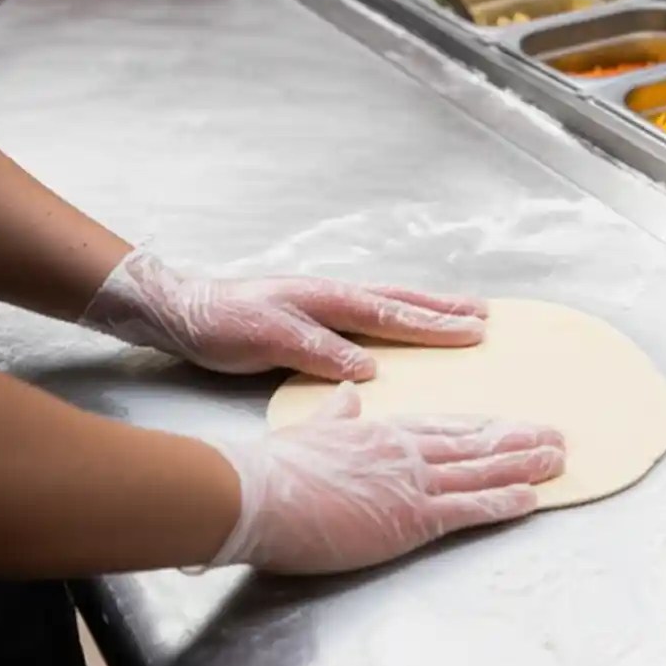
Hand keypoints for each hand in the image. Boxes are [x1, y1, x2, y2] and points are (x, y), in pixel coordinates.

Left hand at [80, 250, 486, 379]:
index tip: (474, 331)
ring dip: (427, 309)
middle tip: (485, 316)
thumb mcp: (268, 338)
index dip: (435, 325)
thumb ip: (319, 351)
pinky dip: (400, 317)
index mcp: (330, 300)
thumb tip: (368, 367)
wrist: (180, 312)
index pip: (393, 315)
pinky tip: (405, 327)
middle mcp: (335, 297)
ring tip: (461, 313)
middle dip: (445, 309)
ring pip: (390, 305)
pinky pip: (372, 316)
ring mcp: (326, 304)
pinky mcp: (315, 318)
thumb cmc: (221, 324)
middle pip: (402, 301)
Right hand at [210, 383, 564, 573]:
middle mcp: (406, 452)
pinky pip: (470, 507)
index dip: (480, 427)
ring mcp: (414, 481)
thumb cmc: (275, 469)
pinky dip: (504, 501)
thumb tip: (345, 397)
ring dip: (524, 464)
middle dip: (517, 439)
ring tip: (557, 458)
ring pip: (482, 469)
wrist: (259, 492)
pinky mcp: (414, 515)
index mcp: (382, 433)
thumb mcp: (309, 432)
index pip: (443, 427)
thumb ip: (334, 417)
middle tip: (554, 435)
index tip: (506, 423)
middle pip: (473, 442)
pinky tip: (531, 498)